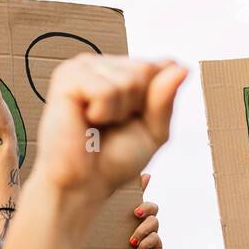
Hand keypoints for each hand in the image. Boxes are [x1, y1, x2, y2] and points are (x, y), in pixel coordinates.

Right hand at [35, 55, 187, 204]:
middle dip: (137, 106)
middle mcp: (101, 64)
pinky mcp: (67, 78)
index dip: (156, 102)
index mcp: (120, 71)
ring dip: (118, 112)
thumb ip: (166, 98)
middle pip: (146, 70)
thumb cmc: (113, 159)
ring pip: (129, 80)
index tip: (132, 121)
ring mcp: (82, 67)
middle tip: (111, 125)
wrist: (82, 185)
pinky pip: (106, 90)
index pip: (162, 67)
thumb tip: (182, 67)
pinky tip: (85, 120)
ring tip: (97, 124)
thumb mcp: (154, 130)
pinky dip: (102, 113)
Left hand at [102, 173, 160, 248]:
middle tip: (134, 213)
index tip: (144, 176)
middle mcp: (141, 226)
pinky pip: (156, 239)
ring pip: (155, 222)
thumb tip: (96, 202)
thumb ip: (107, 222)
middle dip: (145, 206)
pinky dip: (144, 244)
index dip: (142, 185)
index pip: (137, 199)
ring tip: (130, 240)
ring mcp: (150, 238)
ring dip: (142, 229)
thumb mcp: (105, 237)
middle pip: (152, 206)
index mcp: (128, 220)